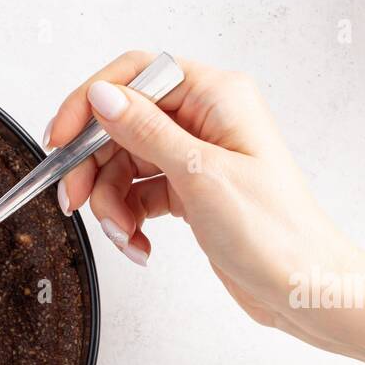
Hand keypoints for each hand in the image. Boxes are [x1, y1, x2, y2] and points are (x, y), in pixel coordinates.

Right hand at [49, 50, 364, 350]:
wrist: (303, 287)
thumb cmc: (276, 233)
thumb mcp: (200, 175)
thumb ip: (146, 132)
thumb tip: (104, 97)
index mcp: (217, 97)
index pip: (136, 76)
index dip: (90, 103)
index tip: (61, 139)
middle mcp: (205, 120)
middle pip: (122, 126)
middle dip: (94, 168)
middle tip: (74, 201)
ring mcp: (196, 157)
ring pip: (124, 166)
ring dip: (111, 204)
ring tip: (123, 235)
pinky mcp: (190, 191)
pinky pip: (138, 195)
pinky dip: (129, 221)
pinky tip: (138, 243)